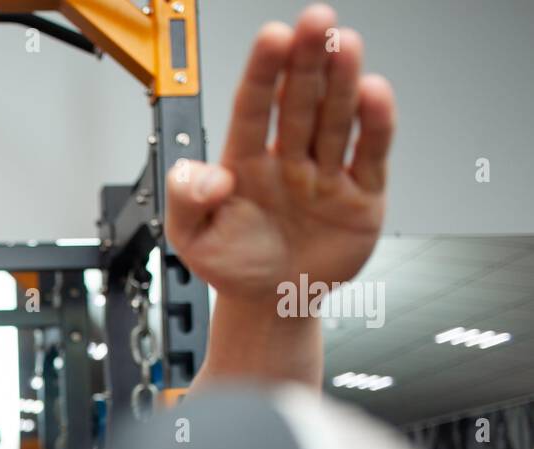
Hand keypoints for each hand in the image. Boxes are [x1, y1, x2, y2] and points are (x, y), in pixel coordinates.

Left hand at [165, 4, 395, 303]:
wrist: (270, 304)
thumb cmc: (231, 266)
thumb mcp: (191, 238)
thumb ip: (187, 200)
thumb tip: (208, 175)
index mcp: (245, 162)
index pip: (253, 108)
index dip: (263, 72)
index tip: (273, 37)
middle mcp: (288, 159)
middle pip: (299, 102)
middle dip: (307, 61)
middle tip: (316, 22)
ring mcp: (325, 174)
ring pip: (335, 120)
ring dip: (342, 82)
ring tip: (345, 45)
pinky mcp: (360, 195)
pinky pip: (369, 155)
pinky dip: (375, 125)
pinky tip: (375, 93)